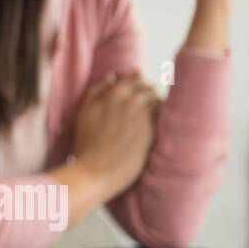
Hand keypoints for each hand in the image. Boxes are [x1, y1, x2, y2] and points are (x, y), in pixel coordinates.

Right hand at [71, 71, 158, 198]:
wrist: (95, 171)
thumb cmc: (86, 144)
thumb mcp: (84, 111)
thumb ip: (96, 90)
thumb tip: (112, 76)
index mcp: (110, 93)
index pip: (135, 76)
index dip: (138, 83)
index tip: (138, 92)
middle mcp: (127, 99)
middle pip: (149, 87)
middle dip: (148, 96)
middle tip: (144, 109)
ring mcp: (141, 114)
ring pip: (158, 101)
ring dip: (156, 108)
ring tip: (150, 121)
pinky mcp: (152, 129)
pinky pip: (164, 115)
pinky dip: (162, 119)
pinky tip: (156, 129)